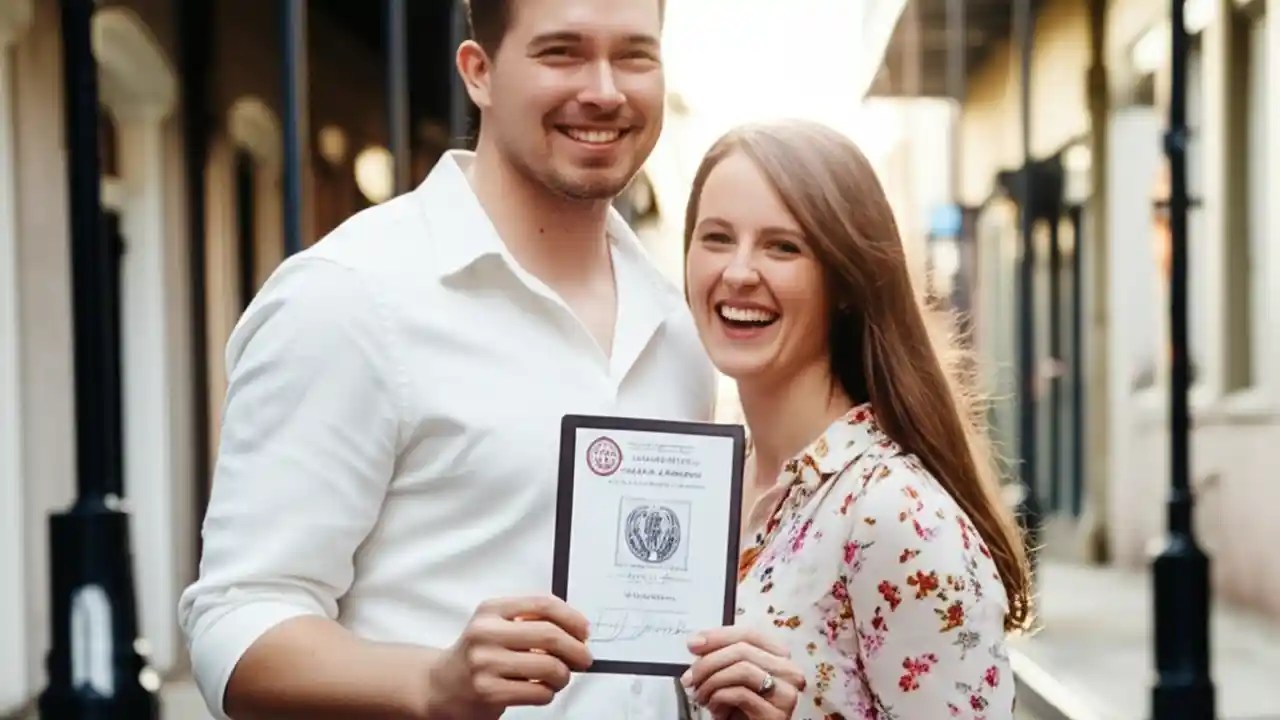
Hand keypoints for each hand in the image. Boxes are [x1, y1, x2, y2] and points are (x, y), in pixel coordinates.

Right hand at [423, 596, 592, 718]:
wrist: (440, 686)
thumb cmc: (477, 654)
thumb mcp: (495, 624)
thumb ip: (530, 620)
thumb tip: (576, 629)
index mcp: (491, 610)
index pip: (543, 604)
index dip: (572, 618)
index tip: (584, 631)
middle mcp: (486, 633)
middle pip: (550, 635)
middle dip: (577, 649)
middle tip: (584, 658)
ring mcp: (486, 664)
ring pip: (549, 667)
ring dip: (564, 675)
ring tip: (559, 677)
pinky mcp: (489, 692)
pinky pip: (539, 693)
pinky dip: (548, 693)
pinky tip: (540, 690)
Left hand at [681, 626, 804, 719]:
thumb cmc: (740, 712)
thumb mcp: (730, 680)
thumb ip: (721, 658)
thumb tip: (696, 642)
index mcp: (778, 657)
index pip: (749, 634)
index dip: (718, 636)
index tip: (693, 644)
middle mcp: (788, 672)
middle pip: (743, 649)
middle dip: (708, 662)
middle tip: (689, 677)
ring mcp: (785, 693)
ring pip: (742, 669)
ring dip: (711, 682)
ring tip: (700, 696)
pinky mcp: (776, 714)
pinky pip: (740, 694)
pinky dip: (719, 698)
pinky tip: (713, 707)